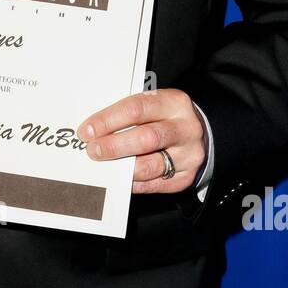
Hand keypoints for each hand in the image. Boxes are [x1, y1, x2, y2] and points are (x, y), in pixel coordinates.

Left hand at [76, 88, 206, 194]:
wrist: (199, 136)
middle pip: (146, 138)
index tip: (88, 130)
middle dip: (114, 145)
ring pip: (150, 166)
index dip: (108, 120)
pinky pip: (154, 185)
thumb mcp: (155, 105)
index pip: (137, 108)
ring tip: (105, 165)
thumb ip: (130, 115)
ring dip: (121, 167)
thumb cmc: (168, 118)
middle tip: (93, 150)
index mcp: (174, 103)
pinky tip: (120, 178)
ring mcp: (188, 155)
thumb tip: (95, 130)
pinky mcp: (186, 177)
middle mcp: (185, 129)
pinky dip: (133, 183)